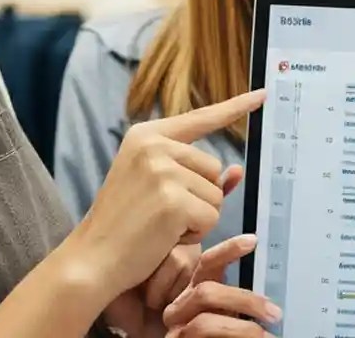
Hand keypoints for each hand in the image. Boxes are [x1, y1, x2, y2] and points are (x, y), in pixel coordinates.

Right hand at [56, 90, 265, 306]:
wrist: (91, 259)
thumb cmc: (123, 224)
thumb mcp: (152, 183)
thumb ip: (189, 171)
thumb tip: (238, 170)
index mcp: (146, 135)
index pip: (200, 118)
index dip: (235, 107)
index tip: (263, 95)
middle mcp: (154, 145)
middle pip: (215, 168)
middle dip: (198, 197)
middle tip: (159, 213)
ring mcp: (163, 171)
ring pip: (216, 195)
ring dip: (196, 218)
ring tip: (159, 224)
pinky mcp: (173, 200)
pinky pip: (211, 218)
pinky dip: (193, 234)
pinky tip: (163, 237)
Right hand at [162, 234, 281, 335]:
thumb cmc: (213, 334)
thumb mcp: (224, 316)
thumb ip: (236, 305)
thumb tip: (270, 305)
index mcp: (194, 292)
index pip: (207, 263)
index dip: (227, 250)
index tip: (252, 240)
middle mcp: (179, 307)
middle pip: (206, 292)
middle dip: (244, 301)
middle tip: (275, 313)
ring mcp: (175, 330)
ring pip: (204, 323)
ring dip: (242, 329)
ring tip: (267, 336)